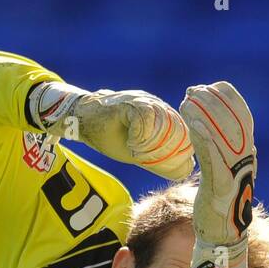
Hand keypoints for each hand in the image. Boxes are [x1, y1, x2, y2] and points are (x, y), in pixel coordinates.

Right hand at [73, 89, 193, 179]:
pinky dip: (141, 135)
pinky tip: (132, 144)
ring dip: (155, 144)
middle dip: (169, 150)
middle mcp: (154, 104)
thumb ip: (162, 158)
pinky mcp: (128, 101)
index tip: (168, 163)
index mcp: (161, 114)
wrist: (80, 119)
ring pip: (164, 122)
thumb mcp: (141, 151)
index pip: (185, 131)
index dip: (181, 150)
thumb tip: (187, 167)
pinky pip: (145, 116)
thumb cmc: (110, 136)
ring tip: (139, 153)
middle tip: (152, 160)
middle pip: (178, 128)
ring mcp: (142, 100)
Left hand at [180, 81, 255, 244]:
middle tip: (193, 90)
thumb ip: (219, 151)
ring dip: (205, 114)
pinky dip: (203, 138)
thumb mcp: (220, 171)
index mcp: (246, 155)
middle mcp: (244, 161)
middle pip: (232, 122)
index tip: (213, 86)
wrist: (223, 234)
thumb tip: (209, 130)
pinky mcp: (221, 185)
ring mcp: (234, 173)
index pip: (244, 118)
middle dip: (213, 101)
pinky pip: (212, 157)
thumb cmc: (218, 202)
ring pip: (222, 136)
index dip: (230, 98)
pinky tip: (191, 124)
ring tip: (187, 99)